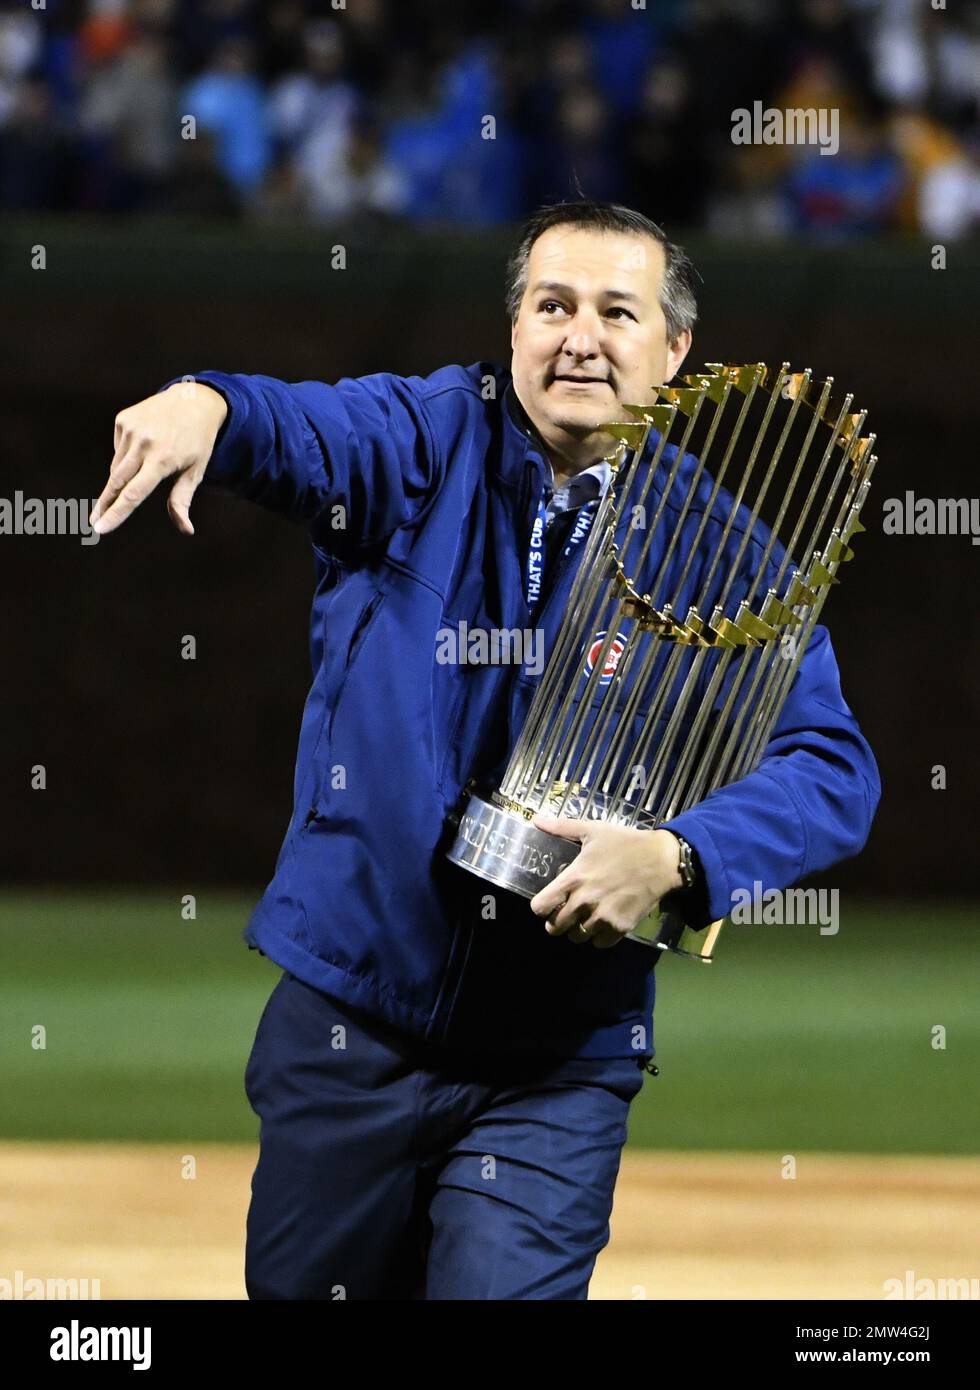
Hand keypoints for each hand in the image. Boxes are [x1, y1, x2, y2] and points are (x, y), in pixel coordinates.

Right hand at [90, 381, 227, 535]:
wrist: (194, 400)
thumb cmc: (198, 442)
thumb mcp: (196, 471)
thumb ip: (183, 500)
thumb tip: (186, 530)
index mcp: (163, 459)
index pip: (134, 493)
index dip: (116, 513)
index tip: (100, 528)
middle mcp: (144, 443)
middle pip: (117, 483)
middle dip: (105, 504)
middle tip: (95, 522)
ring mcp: (131, 429)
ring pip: (117, 467)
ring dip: (124, 477)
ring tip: (147, 466)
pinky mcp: (123, 420)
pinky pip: (118, 450)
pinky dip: (127, 456)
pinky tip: (145, 445)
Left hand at [528, 815, 682, 949]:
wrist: (662, 859)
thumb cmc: (625, 843)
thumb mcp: (592, 830)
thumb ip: (561, 827)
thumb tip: (536, 820)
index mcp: (574, 878)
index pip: (540, 907)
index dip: (540, 907)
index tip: (548, 902)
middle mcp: (585, 901)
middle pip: (555, 928)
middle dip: (556, 921)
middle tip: (565, 912)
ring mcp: (603, 917)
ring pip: (576, 938)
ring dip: (577, 929)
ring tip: (585, 917)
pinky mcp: (621, 927)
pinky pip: (599, 944)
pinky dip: (598, 937)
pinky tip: (602, 923)